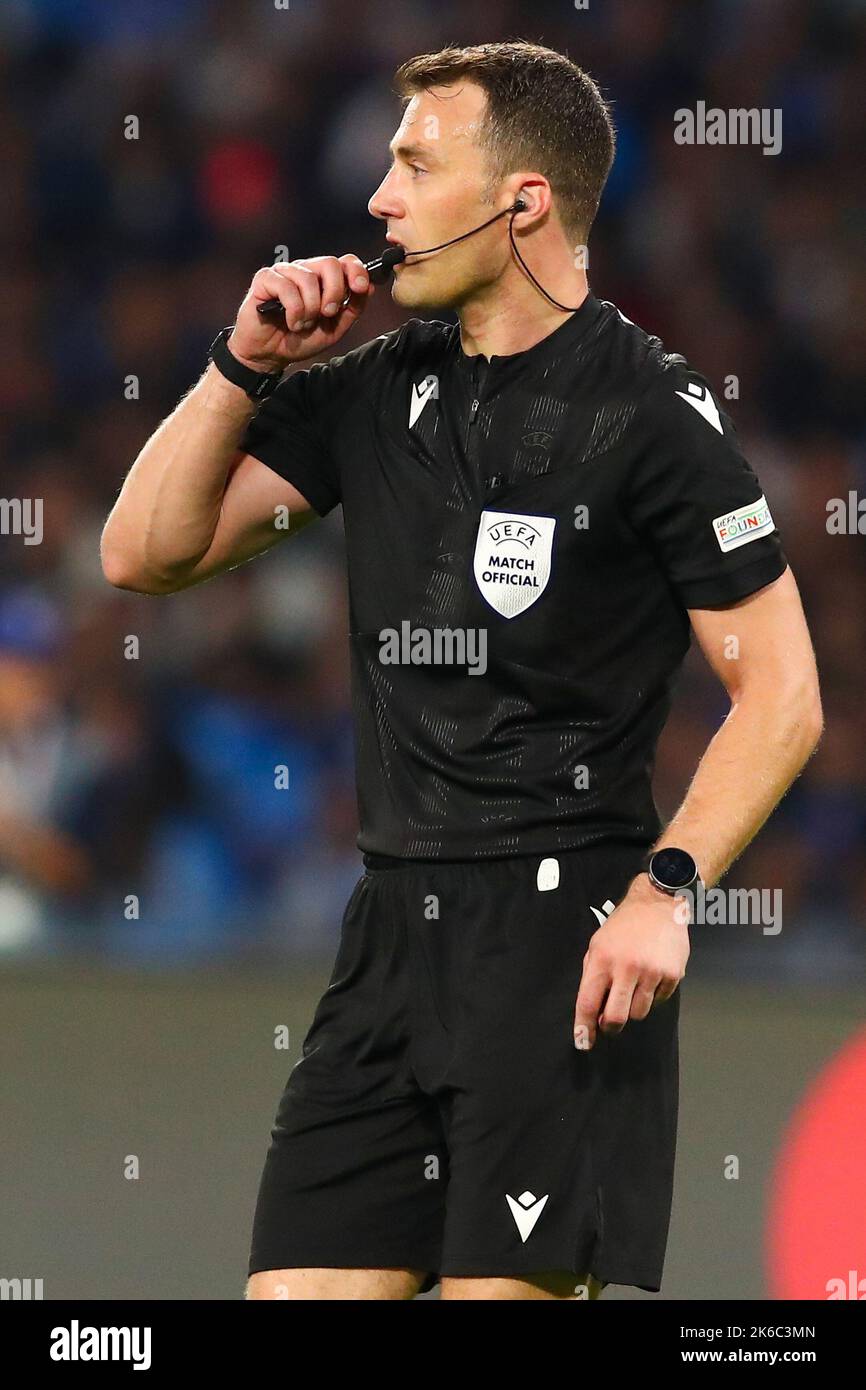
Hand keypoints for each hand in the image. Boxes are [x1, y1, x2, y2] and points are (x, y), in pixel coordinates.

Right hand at [228, 254, 374, 371]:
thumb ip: (352, 308)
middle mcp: (305, 271)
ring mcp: (284, 272)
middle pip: (330, 263)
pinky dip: (293, 311)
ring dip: (310, 308)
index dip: (356, 270)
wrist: (270, 355)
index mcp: (323, 280)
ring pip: (308, 278)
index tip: (360, 287)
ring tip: (303, 324)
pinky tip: (290, 322)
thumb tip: (369, 287)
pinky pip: (286, 287)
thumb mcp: (334, 328)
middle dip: (334, 292)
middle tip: (327, 314)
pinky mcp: (265, 279)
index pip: (345, 261)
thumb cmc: (300, 339)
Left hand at [573, 874, 689, 1050]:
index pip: (588, 1002)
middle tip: (609, 1025)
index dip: (584, 1027)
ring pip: (639, 1013)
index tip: (583, 1043)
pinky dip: (653, 996)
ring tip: (633, 987)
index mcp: (602, 959)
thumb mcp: (598, 944)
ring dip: (633, 1008)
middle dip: (610, 1027)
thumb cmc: (623, 926)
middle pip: (616, 1017)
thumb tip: (593, 1011)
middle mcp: (626, 967)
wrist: (658, 904)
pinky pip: (659, 1001)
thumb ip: (593, 975)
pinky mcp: (673, 974)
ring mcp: (652, 972)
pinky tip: (651, 976)